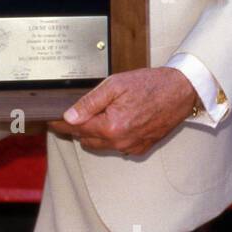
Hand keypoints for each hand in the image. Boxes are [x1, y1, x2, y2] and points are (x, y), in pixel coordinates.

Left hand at [47, 67, 197, 156]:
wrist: (181, 91)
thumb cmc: (150, 84)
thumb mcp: (115, 85)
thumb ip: (90, 102)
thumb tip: (69, 116)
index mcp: (111, 127)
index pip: (76, 129)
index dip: (61, 124)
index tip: (51, 121)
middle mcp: (120, 142)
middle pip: (86, 140)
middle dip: (76, 129)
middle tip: (70, 116)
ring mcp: (132, 147)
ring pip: (101, 145)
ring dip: (92, 134)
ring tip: (91, 117)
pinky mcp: (141, 147)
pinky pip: (117, 147)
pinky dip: (109, 138)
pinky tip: (112, 123)